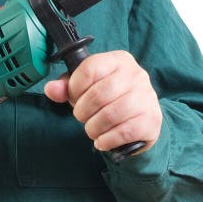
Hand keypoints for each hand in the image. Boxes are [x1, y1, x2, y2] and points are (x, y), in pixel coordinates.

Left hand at [44, 51, 162, 155]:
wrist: (141, 120)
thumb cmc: (110, 99)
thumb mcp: (87, 88)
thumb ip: (66, 87)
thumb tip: (50, 89)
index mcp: (119, 60)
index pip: (89, 68)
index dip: (74, 87)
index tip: (73, 98)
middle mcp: (136, 74)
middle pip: (99, 94)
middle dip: (82, 111)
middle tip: (81, 117)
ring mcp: (147, 97)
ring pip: (111, 114)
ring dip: (93, 128)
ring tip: (91, 130)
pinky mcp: (152, 120)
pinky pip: (124, 132)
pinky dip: (107, 140)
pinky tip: (102, 141)